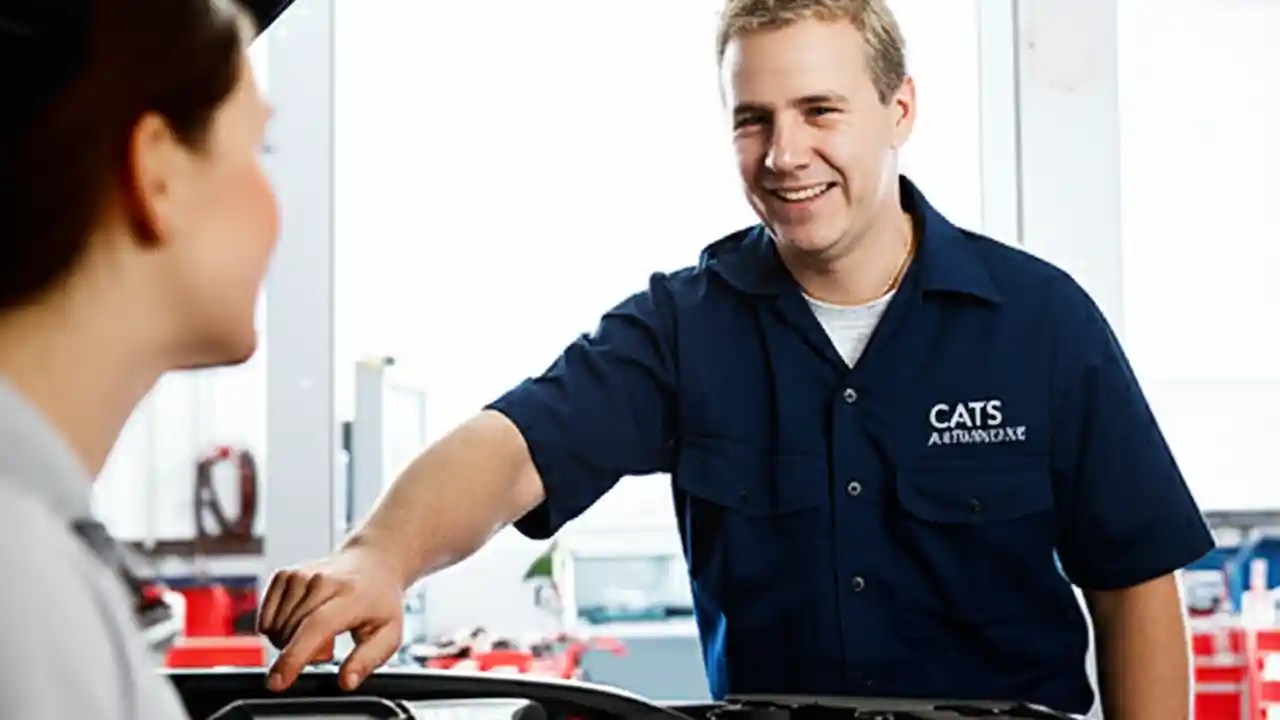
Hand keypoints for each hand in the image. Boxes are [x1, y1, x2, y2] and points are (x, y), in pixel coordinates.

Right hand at [257, 546, 405, 691]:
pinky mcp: (283, 575)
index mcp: (350, 596)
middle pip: (290, 633)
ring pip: (275, 630)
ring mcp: (299, 576)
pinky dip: (278, 629)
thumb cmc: (379, 601)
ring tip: (317, 629)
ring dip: (290, 641)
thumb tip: (346, 681)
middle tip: (329, 643)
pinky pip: (265, 620)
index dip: (294, 657)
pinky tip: (300, 621)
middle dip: (302, 653)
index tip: (278, 682)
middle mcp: (321, 581)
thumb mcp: (389, 635)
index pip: (316, 626)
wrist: (372, 564)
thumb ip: (367, 660)